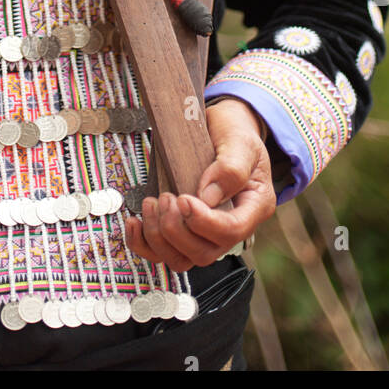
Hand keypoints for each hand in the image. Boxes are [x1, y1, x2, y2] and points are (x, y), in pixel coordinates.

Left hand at [124, 98, 276, 272]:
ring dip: (158, 236)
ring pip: (181, 259)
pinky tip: (135, 221)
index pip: (232, 231)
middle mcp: (231, 227)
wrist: (221, 129)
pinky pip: (162, 253)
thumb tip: (208, 197)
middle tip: (166, 197)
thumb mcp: (240, 141)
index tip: (183, 198)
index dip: (204, 222)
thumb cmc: (234, 133)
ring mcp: (206, 232)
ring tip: (152, 203)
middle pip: (204, 253)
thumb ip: (231, 167)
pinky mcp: (183, 229)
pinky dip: (143, 243)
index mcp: (254, 207)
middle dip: (176, 230)